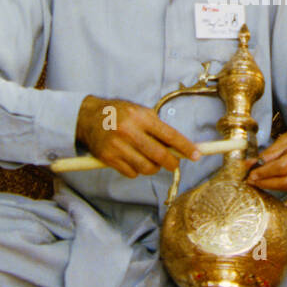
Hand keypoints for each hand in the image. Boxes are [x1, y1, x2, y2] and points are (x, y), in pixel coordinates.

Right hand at [75, 96, 199, 177]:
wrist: (89, 117)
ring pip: (146, 168)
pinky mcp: (108, 159)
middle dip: (171, 163)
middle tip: (174, 163)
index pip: (169, 135)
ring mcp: (118, 146)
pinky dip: (137, 171)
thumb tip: (179, 147)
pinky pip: (132, 173)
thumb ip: (158, 128)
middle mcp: (129, 131)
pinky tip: (133, 160)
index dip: (185, 147)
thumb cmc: (120, 114)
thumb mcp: (141, 112)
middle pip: (159, 156)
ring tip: (150, 160)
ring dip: (153, 168)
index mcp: (140, 117)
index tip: (197, 155)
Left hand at [246, 116, 286, 191]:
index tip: (251, 175)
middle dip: (266, 182)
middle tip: (252, 182)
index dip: (264, 173)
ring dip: (273, 186)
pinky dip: (283, 185)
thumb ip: (270, 152)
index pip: (282, 166)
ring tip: (259, 182)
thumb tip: (253, 164)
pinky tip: (273, 182)